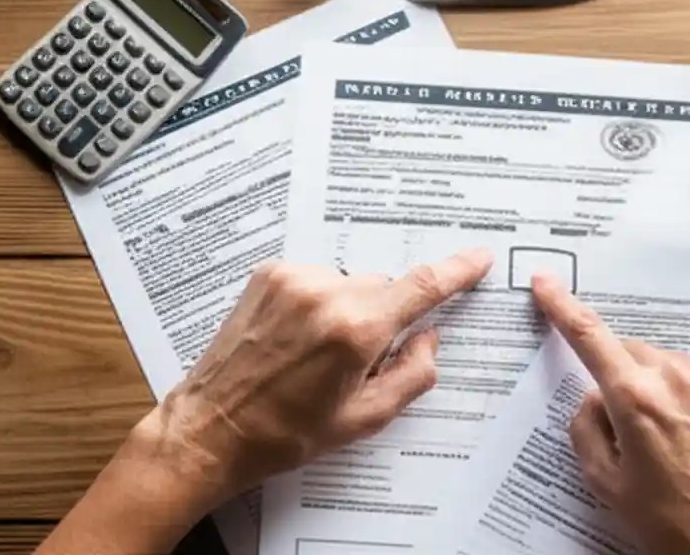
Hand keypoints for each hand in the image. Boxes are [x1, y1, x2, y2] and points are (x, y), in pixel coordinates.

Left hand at [137, 248, 493, 506]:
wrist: (211, 427)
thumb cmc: (285, 432)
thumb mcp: (364, 419)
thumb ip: (413, 375)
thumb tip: (429, 338)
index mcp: (355, 331)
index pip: (422, 288)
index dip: (457, 271)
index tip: (478, 258)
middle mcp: (326, 294)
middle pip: (384, 289)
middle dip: (383, 318)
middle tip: (354, 362)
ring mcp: (293, 279)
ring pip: (350, 283)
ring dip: (348, 309)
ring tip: (315, 353)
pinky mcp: (269, 274)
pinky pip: (318, 279)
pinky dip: (319, 301)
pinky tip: (296, 337)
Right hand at [533, 274, 689, 554]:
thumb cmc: (670, 523)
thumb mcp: (605, 482)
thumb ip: (586, 426)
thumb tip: (593, 397)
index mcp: (635, 400)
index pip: (589, 337)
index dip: (562, 306)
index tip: (546, 283)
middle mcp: (678, 378)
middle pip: (632, 352)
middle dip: (623, 376)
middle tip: (632, 425)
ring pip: (671, 362)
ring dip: (663, 386)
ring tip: (676, 439)